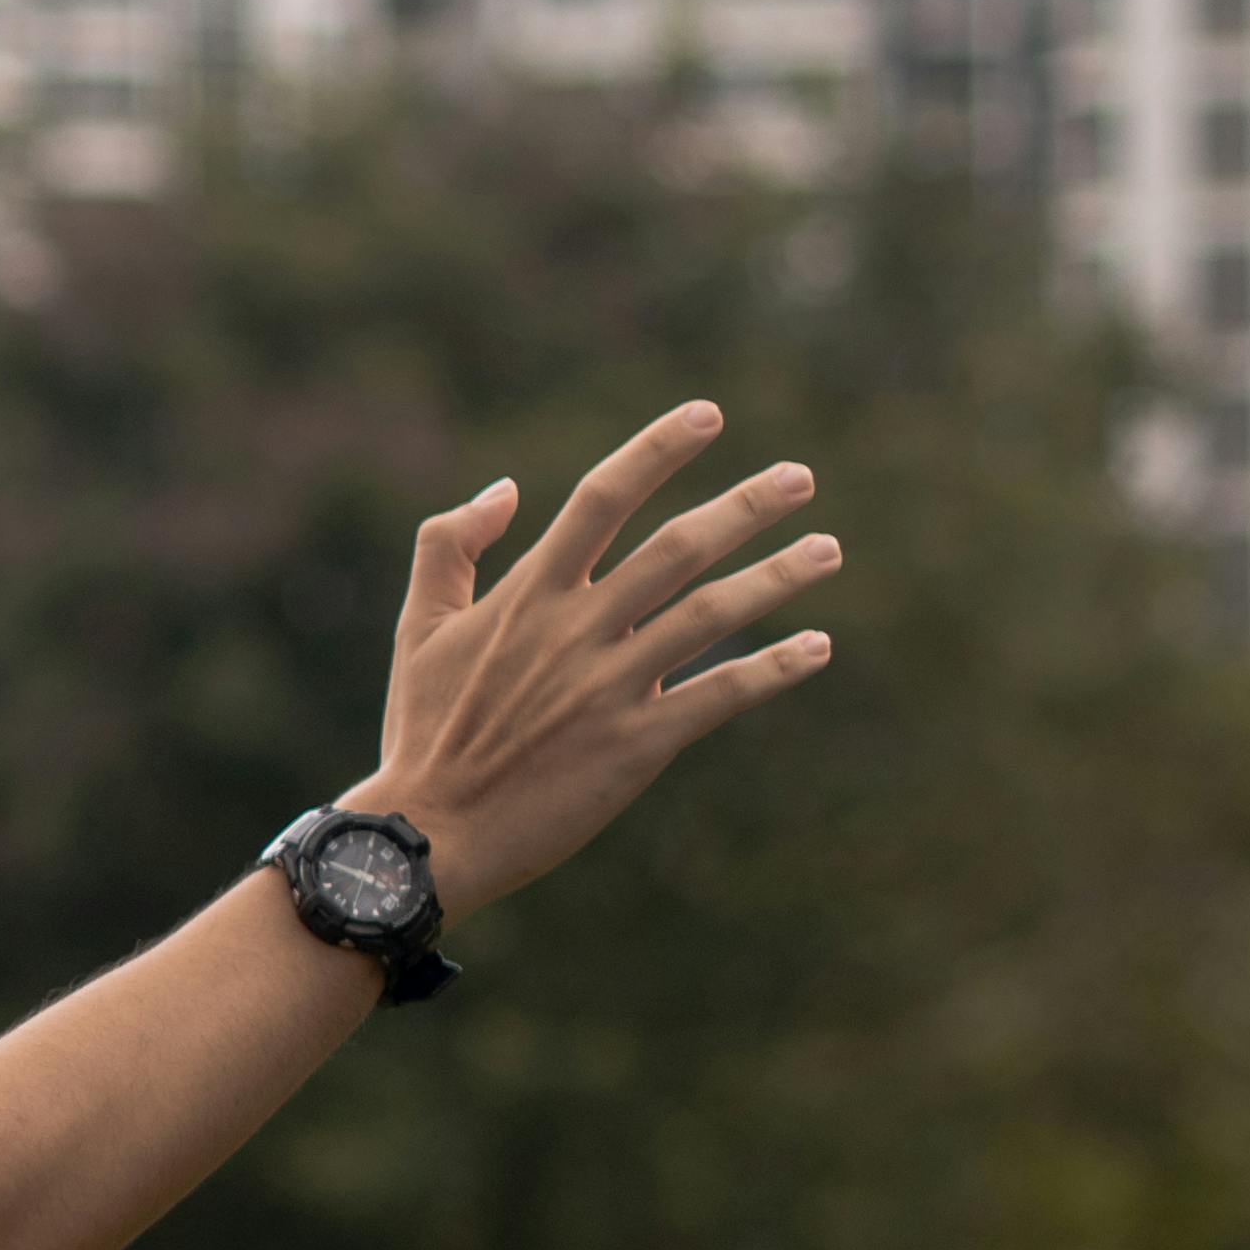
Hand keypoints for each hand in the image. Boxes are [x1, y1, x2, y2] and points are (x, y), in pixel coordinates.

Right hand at [356, 399, 844, 912]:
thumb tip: (508, 487)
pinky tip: (817, 647)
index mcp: (529, 593)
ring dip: (778, 576)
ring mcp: (610, 686)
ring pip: (712, 614)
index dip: (658, 449)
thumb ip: (450, 544)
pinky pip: (720, 696)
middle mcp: (577, 629)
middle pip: (678, 547)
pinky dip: (773, 669)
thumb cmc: (424, 728)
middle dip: (747, 506)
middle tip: (801, 477)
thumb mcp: (420, 625)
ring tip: (829, 549)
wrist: (430, 833)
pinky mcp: (637, 744)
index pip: (603, 497)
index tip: (707, 416)